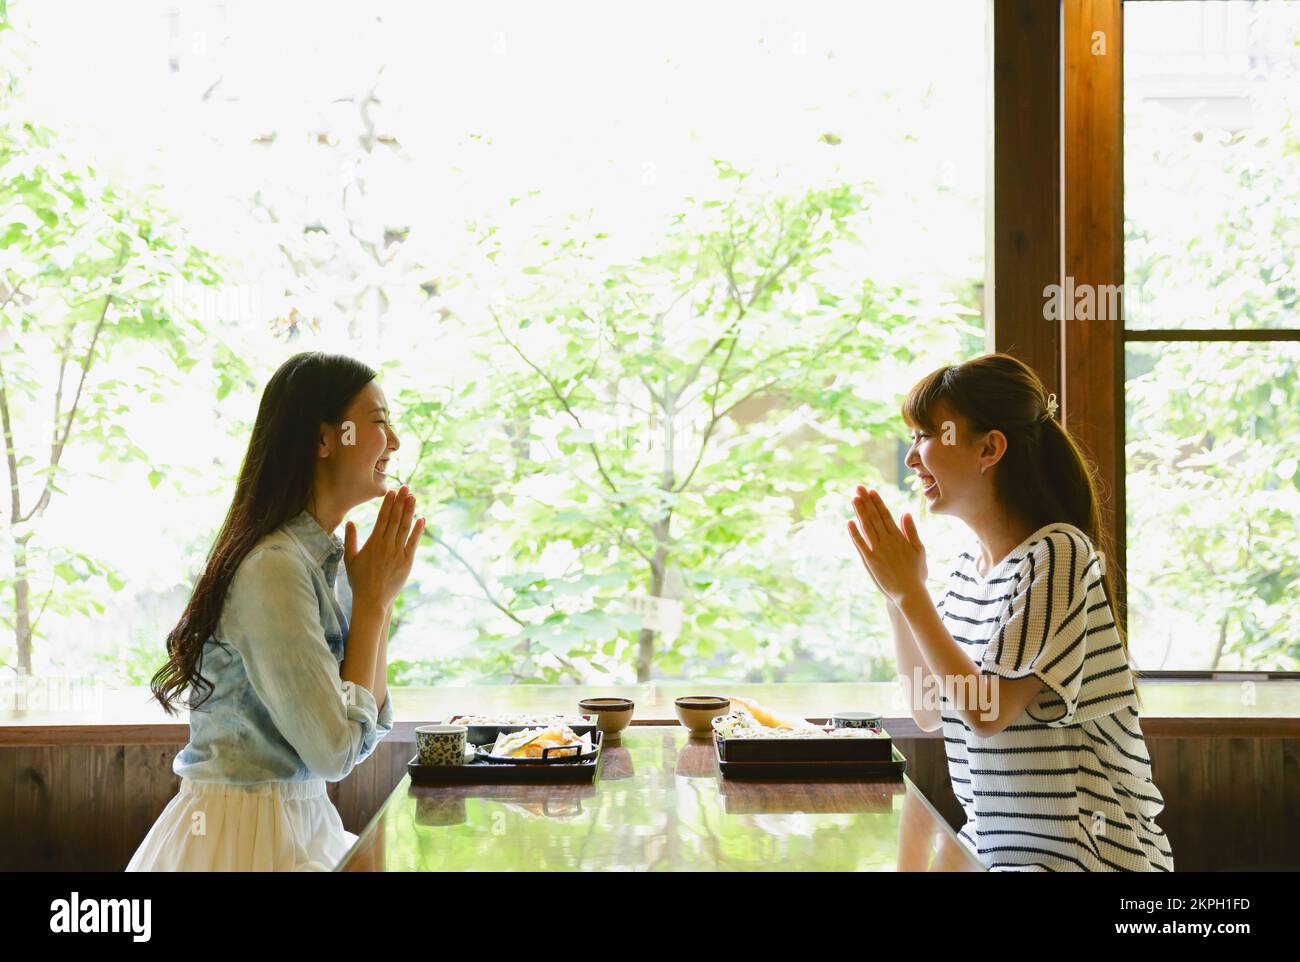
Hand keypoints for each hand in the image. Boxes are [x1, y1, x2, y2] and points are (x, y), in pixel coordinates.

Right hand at [344, 485, 425, 609]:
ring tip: (413, 497)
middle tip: (405, 487)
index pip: (382, 518)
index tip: (392, 492)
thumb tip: (350, 522)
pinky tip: (421, 519)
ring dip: (409, 511)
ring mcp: (398, 553)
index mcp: (373, 542)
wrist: (372, 599)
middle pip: (395, 519)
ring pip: (405, 527)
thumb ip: (350, 539)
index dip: (388, 504)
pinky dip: (418, 530)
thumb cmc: (359, 580)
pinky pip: (413, 542)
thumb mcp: (350, 558)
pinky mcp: (407, 561)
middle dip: (400, 502)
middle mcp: (386, 545)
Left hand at [846, 485, 927, 604]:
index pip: (886, 515)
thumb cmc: (916, 573)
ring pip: (867, 527)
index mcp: (899, 537)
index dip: (878, 503)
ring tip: (854, 499)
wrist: (909, 593)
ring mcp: (878, 550)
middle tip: (858, 488)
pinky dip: (854, 533)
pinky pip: (860, 544)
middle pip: (875, 517)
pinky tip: (849, 522)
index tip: (871, 491)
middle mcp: (887, 541)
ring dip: (860, 512)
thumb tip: (905, 513)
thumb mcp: (919, 550)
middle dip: (866, 502)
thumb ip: (911, 531)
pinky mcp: (870, 560)